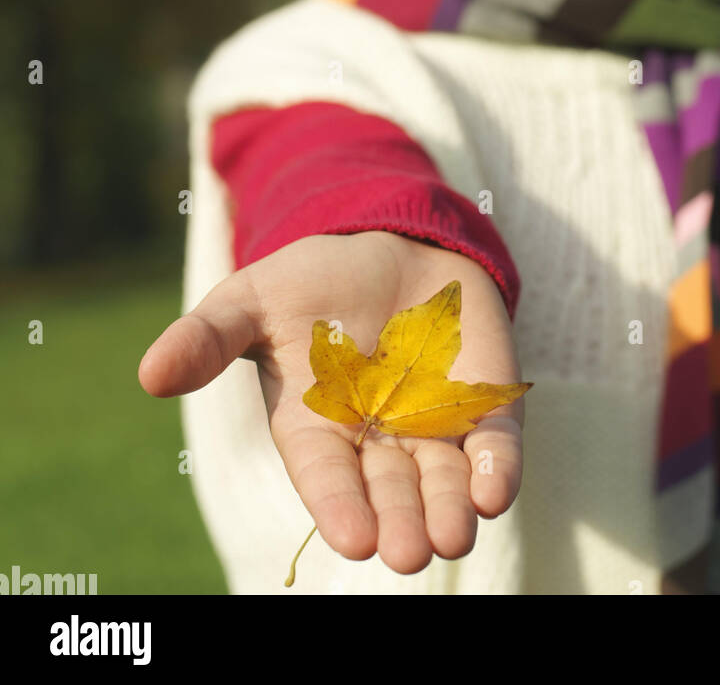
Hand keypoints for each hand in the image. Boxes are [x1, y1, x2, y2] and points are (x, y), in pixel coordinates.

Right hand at [138, 231, 527, 576]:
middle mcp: (375, 440)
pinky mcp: (482, 402)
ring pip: (443, 481)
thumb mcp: (252, 299)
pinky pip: (492, 443)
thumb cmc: (313, 281)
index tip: (354, 539)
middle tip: (410, 553)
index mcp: (316, 427)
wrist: (391, 240)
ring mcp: (431, 424)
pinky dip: (496, 468)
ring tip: (453, 537)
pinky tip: (495, 490)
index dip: (339, 507)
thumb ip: (209, 337)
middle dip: (400, 522)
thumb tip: (149, 375)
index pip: (326, 477)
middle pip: (389, 492)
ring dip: (450, 510)